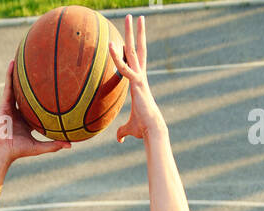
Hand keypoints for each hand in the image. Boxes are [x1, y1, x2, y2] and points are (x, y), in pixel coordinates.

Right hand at [0, 61, 72, 161]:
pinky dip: (9, 75)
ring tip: (25, 57)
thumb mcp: (38, 147)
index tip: (53, 89)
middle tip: (41, 69)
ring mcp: (11, 107)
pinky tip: (13, 63)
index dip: (43, 98)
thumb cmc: (18, 151)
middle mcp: (19, 111)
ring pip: (17, 87)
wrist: (2, 151)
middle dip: (32, 82)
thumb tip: (71, 145)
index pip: (36, 107)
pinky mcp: (4, 104)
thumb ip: (53, 145)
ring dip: (19, 73)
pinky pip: (8, 86)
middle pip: (27, 94)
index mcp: (27, 120)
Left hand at [109, 14, 166, 141]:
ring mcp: (140, 77)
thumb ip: (122, 132)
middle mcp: (141, 76)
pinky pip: (124, 67)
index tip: (130, 37)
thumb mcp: (129, 129)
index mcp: (139, 82)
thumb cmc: (142, 129)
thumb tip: (118, 140)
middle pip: (138, 49)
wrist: (152, 130)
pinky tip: (111, 46)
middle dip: (136, 32)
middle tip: (135, 17)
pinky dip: (118, 57)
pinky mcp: (137, 83)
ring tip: (130, 17)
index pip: (136, 61)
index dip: (133, 48)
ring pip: (134, 50)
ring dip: (131, 33)